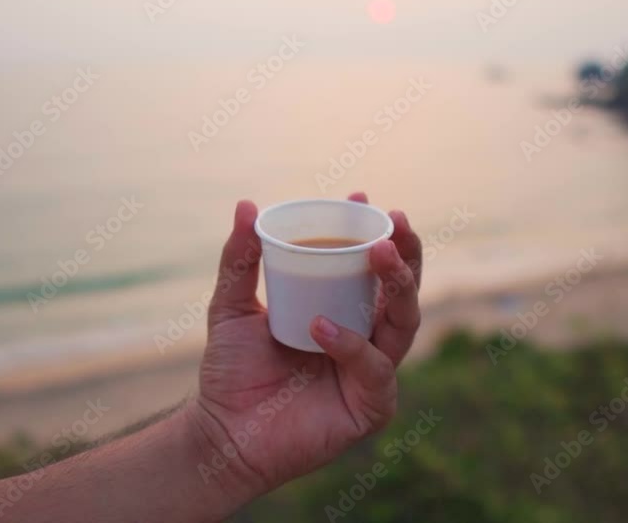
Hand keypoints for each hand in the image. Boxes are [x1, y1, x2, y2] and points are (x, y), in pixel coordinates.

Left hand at [188, 192, 422, 499]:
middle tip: (393, 222)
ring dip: (397, 285)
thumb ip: (240, 259)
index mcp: (344, 313)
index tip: (361, 197)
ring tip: (376, 253)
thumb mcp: (231, 305)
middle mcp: (365, 339)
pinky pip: (374, 369)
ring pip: (405, 323)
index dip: (375, 231)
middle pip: (403, 291)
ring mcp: (371, 372)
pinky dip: (350, 345)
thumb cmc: (231, 370)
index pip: (371, 268)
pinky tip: (321, 328)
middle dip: (405, 253)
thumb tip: (246, 204)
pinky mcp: (371, 407)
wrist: (222, 430)